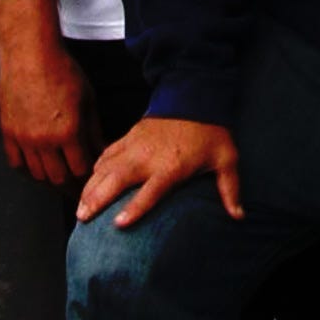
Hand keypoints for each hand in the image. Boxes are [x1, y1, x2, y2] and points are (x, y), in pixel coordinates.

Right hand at [0, 0, 85, 186]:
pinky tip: (37, 167)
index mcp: (68, 132)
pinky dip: (27, 169)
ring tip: (60, 179)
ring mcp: (23, 138)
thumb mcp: (87, 99)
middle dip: (71, 186)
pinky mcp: (8, 132)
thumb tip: (102, 150)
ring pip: (37, 174)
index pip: (80, 169)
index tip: (93, 179)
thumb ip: (93, 129)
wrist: (30, 54)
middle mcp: (44, 140)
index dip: (88, 177)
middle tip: (79, 188)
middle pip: (58, 178)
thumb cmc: (62, 71)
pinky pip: (16, 162)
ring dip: (50, 180)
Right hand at [80, 113, 240, 227]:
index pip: (150, 191)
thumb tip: (239, 217)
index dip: (134, 208)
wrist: (195, 94)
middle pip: (118, 180)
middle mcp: (148, 157)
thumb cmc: (210, 132)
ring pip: (106, 167)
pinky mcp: (129, 136)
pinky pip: (107, 153)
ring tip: (79, 206)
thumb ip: (230, 190)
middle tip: (82, 217)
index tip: (118, 224)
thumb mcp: (226, 159)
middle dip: (98, 199)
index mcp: (171, 166)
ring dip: (91, 186)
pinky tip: (88, 179)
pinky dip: (96, 166)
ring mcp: (136, 145)